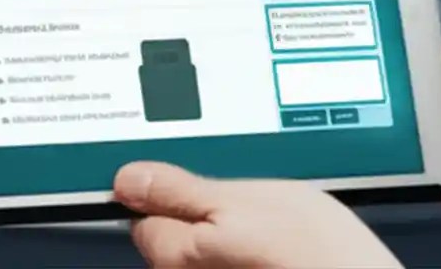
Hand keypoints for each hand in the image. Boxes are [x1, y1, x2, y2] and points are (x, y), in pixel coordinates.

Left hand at [115, 161, 402, 268]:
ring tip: (270, 226)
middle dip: (204, 216)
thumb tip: (129, 179)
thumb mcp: (243, 199)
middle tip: (248, 205)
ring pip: (206, 251)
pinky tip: (278, 247)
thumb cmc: (311, 250)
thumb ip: (178, 189)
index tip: (202, 185)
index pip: (145, 212)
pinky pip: (232, 262)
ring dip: (229, 235)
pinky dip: (248, 253)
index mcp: (172, 253)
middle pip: (175, 237)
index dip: (175, 192)